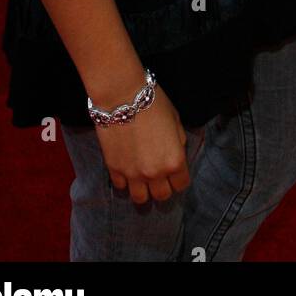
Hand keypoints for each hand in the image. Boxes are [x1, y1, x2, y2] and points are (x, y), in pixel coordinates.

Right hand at [95, 85, 192, 203]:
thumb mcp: (175, 120)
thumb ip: (178, 142)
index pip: (182, 185)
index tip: (176, 173)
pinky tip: (127, 168)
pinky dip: (125, 181)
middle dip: (163, 187)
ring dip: (144, 190)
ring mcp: (133, 174)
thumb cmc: (154, 103)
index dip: (179, 179)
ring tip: (142, 178)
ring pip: (141, 199)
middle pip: (162, 196)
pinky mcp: (114, 169)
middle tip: (159, 176)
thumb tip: (176, 152)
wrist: (122, 96)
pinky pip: (121, 187)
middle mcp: (155, 173)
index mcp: (174, 161)